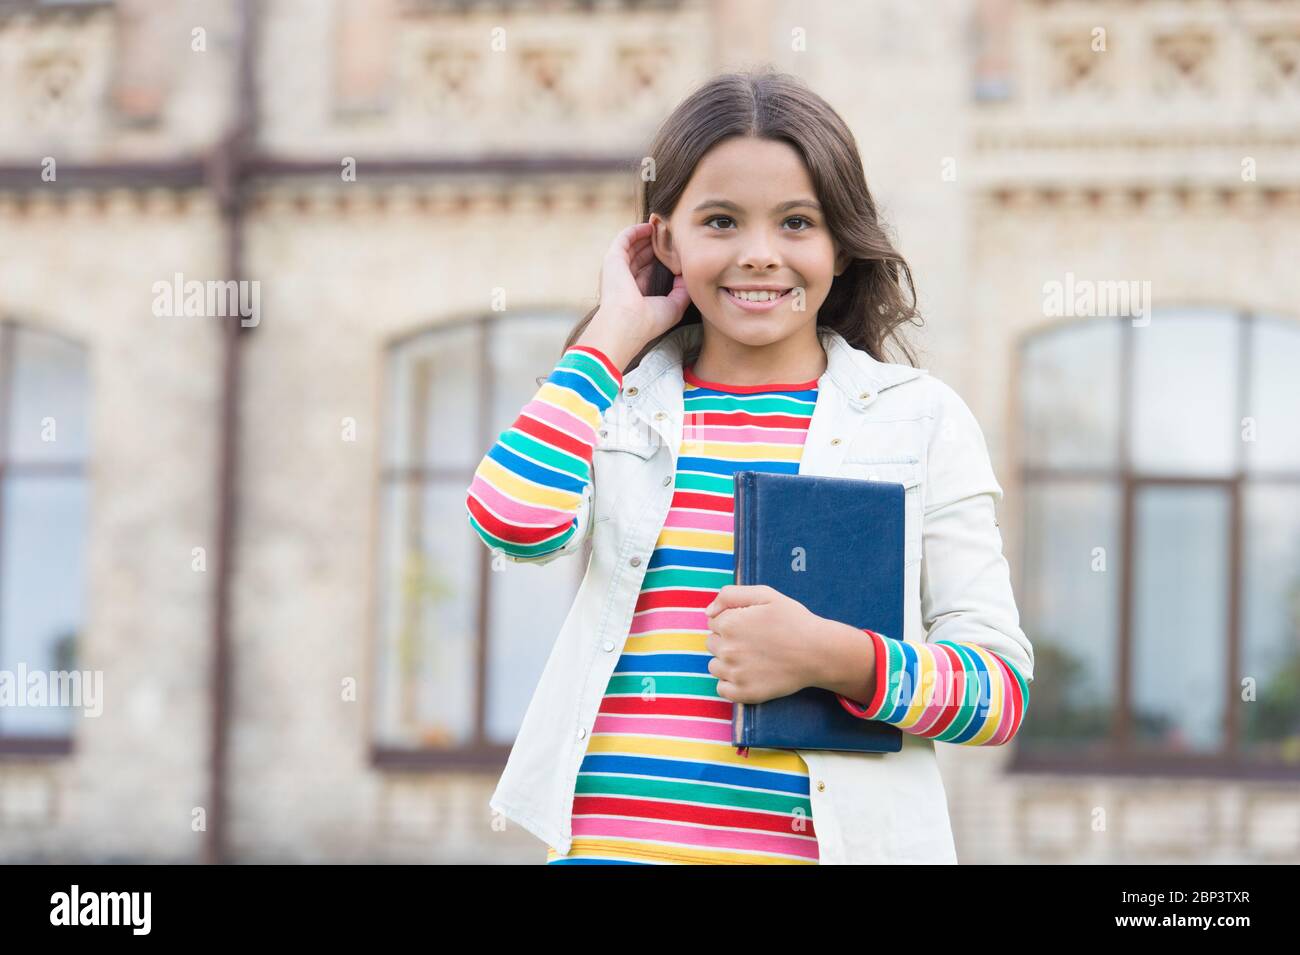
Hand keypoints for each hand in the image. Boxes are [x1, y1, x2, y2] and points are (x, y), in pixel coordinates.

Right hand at [581, 223, 691, 364]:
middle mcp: (627, 280)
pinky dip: (636, 231)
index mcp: (639, 292)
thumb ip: (683, 290)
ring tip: (664, 225)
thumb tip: (687, 273)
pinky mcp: (613, 259)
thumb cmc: (650, 321)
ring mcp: (618, 269)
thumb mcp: (674, 306)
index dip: (665, 258)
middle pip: (643, 255)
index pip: (651, 269)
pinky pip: (624, 238)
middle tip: (674, 233)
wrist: (628, 323)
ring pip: (634, 245)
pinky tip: (650, 226)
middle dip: (658, 244)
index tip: (680, 249)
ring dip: (648, 235)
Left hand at [704, 584, 822, 704]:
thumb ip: (730, 595)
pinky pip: (722, 688)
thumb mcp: (765, 594)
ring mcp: (734, 674)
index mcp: (729, 624)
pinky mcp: (743, 693)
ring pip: (714, 666)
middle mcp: (727, 649)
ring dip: (727, 662)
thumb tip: (707, 612)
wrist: (818, 652)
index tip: (751, 626)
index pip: (714, 622)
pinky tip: (749, 674)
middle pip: (712, 643)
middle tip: (754, 641)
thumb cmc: (793, 621)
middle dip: (728, 640)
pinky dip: (731, 683)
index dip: (732, 621)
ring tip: (752, 658)